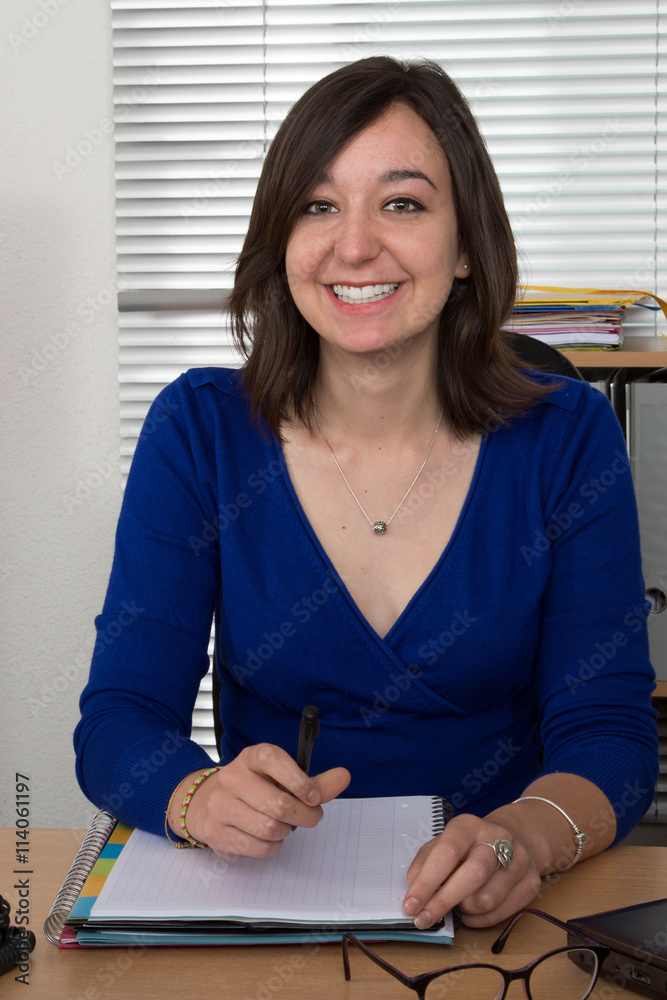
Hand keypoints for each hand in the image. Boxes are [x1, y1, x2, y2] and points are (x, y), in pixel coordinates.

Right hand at [168, 744, 349, 860]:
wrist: (208, 802)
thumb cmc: (256, 789)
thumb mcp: (283, 779)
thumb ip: (315, 782)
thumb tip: (344, 776)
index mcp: (251, 757)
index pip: (273, 761)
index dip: (299, 781)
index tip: (314, 797)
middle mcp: (231, 777)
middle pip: (278, 804)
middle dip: (304, 815)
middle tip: (311, 817)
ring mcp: (220, 805)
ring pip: (269, 829)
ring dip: (286, 832)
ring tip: (285, 826)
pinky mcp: (216, 832)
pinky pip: (257, 847)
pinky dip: (272, 847)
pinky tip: (268, 838)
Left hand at [402, 813, 541, 928]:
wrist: (514, 839)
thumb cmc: (468, 846)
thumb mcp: (442, 844)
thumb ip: (425, 863)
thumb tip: (414, 890)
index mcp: (469, 826)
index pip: (447, 852)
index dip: (427, 882)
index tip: (410, 905)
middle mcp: (497, 838)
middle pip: (472, 875)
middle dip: (444, 902)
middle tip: (424, 919)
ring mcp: (519, 859)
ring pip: (487, 899)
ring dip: (464, 910)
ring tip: (457, 904)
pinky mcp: (531, 882)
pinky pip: (500, 914)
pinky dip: (479, 919)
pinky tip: (471, 911)